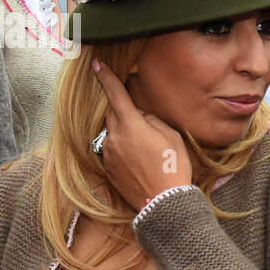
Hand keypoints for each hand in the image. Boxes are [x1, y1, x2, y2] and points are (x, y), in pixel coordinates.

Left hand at [91, 59, 191, 211]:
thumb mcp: (171, 137)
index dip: (106, 78)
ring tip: (145, 147)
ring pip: (113, 132)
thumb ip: (152, 120)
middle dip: (122, 110)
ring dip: (124, 132)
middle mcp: (115, 137)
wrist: (163, 203)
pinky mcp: (108, 169)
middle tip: (142, 120)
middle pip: (112, 113)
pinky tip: (139, 161)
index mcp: (131, 125)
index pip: (115, 95)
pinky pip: (112, 150)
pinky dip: (123, 149)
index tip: (96, 65)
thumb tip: (141, 116)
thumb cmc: (173, 168)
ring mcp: (109, 154)